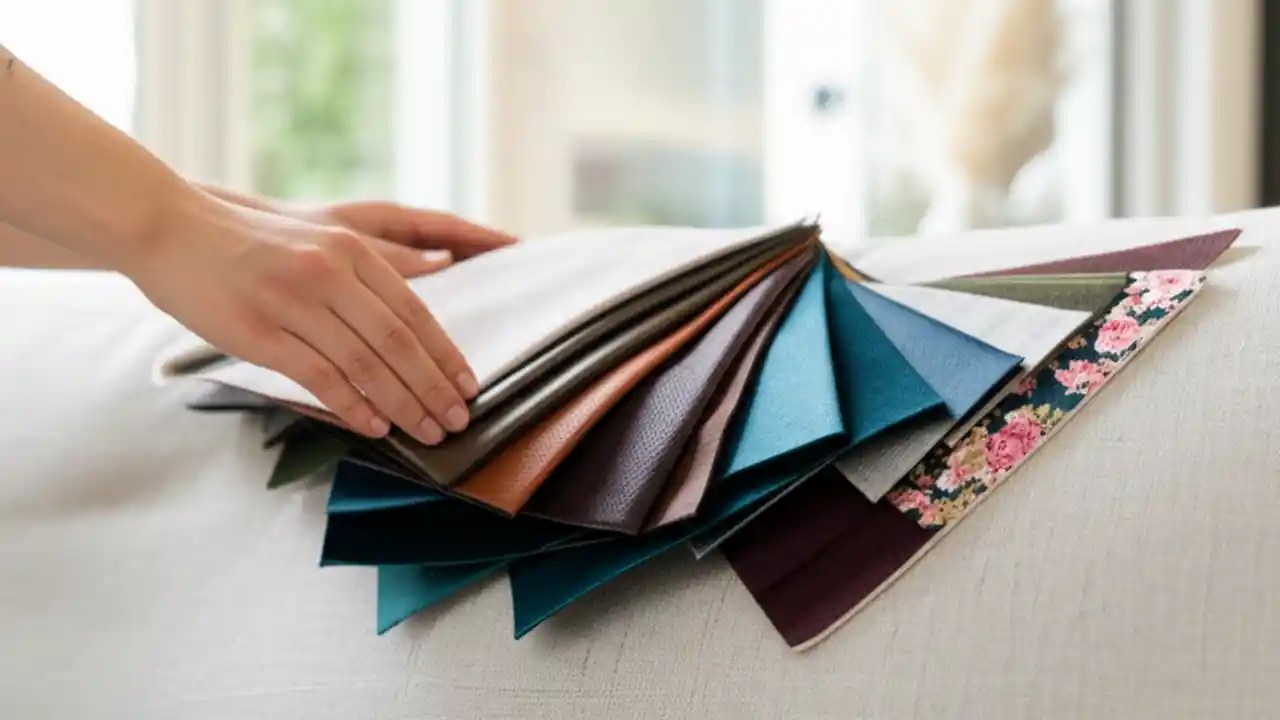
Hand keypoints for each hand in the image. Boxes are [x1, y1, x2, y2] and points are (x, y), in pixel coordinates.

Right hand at [128, 190, 478, 445]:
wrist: (172, 229)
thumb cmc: (248, 246)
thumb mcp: (316, 245)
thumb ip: (361, 279)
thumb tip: (407, 333)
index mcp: (351, 250)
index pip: (414, 312)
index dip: (445, 354)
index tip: (468, 387)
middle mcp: (330, 272)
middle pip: (398, 342)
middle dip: (434, 388)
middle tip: (458, 421)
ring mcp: (295, 301)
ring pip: (365, 364)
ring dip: (403, 405)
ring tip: (426, 432)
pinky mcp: (260, 332)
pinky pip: (320, 377)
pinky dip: (353, 406)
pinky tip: (375, 427)